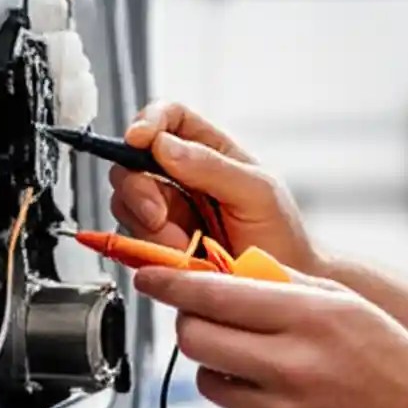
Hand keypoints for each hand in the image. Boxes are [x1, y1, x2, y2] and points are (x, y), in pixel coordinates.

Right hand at [110, 101, 323, 275]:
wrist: (279, 289)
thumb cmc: (281, 237)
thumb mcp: (258, 192)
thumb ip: (212, 166)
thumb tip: (164, 145)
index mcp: (209, 151)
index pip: (168, 118)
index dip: (148, 122)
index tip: (139, 139)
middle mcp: (181, 177)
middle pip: (132, 162)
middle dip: (139, 188)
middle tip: (159, 214)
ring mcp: (165, 211)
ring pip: (126, 202)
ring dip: (147, 226)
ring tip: (184, 244)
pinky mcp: (154, 245)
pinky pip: (130, 239)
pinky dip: (148, 250)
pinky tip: (179, 257)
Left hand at [135, 266, 407, 407]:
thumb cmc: (382, 353)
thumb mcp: (338, 299)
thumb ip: (276, 281)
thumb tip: (214, 267)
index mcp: (309, 317)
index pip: (216, 294)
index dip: (171, 284)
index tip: (147, 277)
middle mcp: (296, 366)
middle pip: (197, 341)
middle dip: (191, 325)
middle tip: (206, 321)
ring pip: (208, 382)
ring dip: (220, 368)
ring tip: (260, 364)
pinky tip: (278, 400)